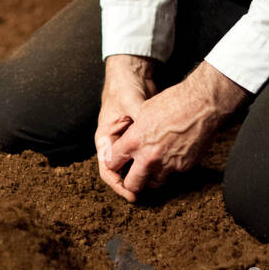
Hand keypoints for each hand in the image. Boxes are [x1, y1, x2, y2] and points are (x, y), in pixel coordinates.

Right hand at [96, 55, 157, 202]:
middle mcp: (115, 143)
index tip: (132, 194)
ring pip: (132, 165)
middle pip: (120, 171)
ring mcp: (127, 141)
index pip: (108, 168)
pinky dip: (150, 163)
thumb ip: (140, 119)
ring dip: (142, 176)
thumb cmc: (125, 87)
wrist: (131, 74)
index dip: (118, 184)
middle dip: (131, 184)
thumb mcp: (131, 103)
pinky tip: (163, 170)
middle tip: (146, 195)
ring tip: (156, 187)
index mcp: (105, 138)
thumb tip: (150, 132)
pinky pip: (142, 156)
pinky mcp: (139, 137)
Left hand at [103, 61, 249, 200]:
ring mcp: (168, 165)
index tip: (117, 161)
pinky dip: (170, 170)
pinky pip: (173, 175)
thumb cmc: (173, 102)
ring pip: (153, 184)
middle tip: (133, 176)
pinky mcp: (184, 168)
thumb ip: (133, 133)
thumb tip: (128, 143)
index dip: (113, 161)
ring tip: (152, 168)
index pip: (112, 162)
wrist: (203, 106)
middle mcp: (149, 157)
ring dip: (151, 178)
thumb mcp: (144, 112)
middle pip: (132, 184)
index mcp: (134, 141)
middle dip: (130, 182)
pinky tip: (172, 157)